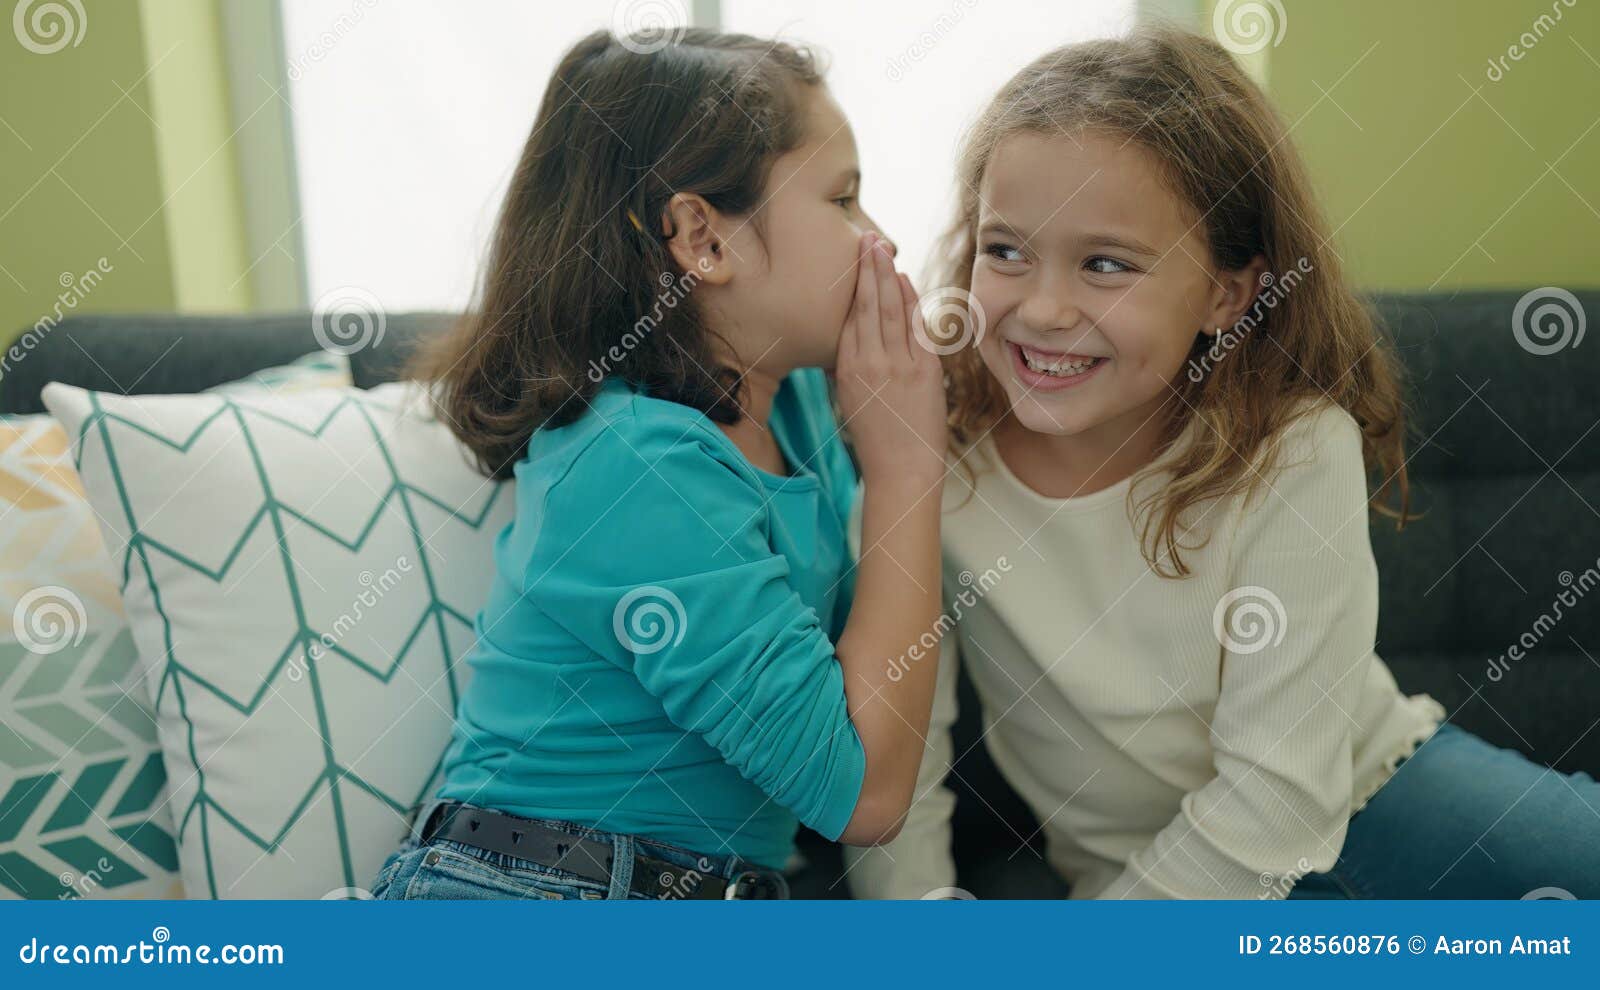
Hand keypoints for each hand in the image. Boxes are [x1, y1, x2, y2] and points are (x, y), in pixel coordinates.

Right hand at [835, 232, 947, 487]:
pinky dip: (910, 299)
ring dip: (885, 275)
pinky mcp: (923, 371)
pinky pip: (915, 327)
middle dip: (866, 269)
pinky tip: (904, 277)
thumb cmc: (876, 438)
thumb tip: (852, 338)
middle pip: (866, 305)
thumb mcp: (850, 399)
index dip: (852, 285)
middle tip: (864, 238)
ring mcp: (897, 366)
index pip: (849, 316)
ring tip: (880, 247)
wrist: (902, 470)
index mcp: (847, 369)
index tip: (853, 260)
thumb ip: (850, 366)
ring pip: (889, 309)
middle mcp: (869, 363)